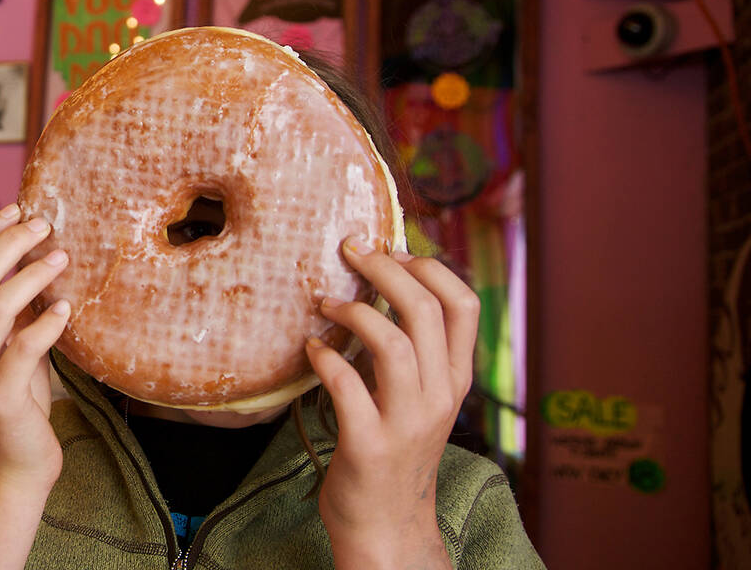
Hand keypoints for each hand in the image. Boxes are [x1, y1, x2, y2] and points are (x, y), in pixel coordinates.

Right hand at [0, 203, 70, 495]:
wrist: (9, 465)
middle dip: (10, 242)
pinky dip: (47, 322)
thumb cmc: (13, 397)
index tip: (16, 208)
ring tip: (60, 258)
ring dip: (32, 275)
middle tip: (43, 227)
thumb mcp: (4, 343)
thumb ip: (10, 304)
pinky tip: (66, 308)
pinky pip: (23, 348)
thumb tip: (36, 251)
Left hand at [304, 237, 479, 569]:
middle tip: (349, 253)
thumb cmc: (394, 452)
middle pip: (426, 311)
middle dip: (384, 270)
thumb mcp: (418, 398)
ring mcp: (407, 422)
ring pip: (393, 344)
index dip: (429, 267)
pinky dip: (325, 358)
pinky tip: (311, 350)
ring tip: (325, 304)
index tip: (392, 250)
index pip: (465, 305)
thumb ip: (411, 351)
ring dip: (354, 312)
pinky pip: (347, 386)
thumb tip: (380, 286)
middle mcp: (439, 397)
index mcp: (454, 380)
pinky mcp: (368, 445)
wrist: (386, 527)